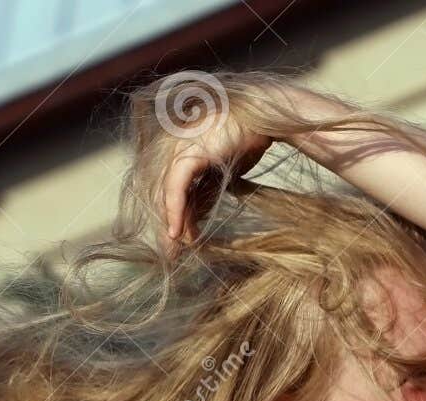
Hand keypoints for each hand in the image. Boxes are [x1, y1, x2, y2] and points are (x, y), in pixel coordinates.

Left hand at [156, 81, 271, 252]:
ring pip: (165, 194)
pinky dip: (174, 211)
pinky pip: (175, 188)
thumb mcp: (223, 174)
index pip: (170, 191)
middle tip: (171, 254)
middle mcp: (173, 150)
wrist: (263, 121)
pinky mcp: (187, 154)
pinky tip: (176, 231)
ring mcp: (178, 150)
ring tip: (174, 249)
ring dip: (169, 223)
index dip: (173, 217)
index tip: (178, 241)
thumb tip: (196, 218)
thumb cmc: (247, 141)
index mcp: (180, 153)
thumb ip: (206, 193)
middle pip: (163, 194)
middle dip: (167, 225)